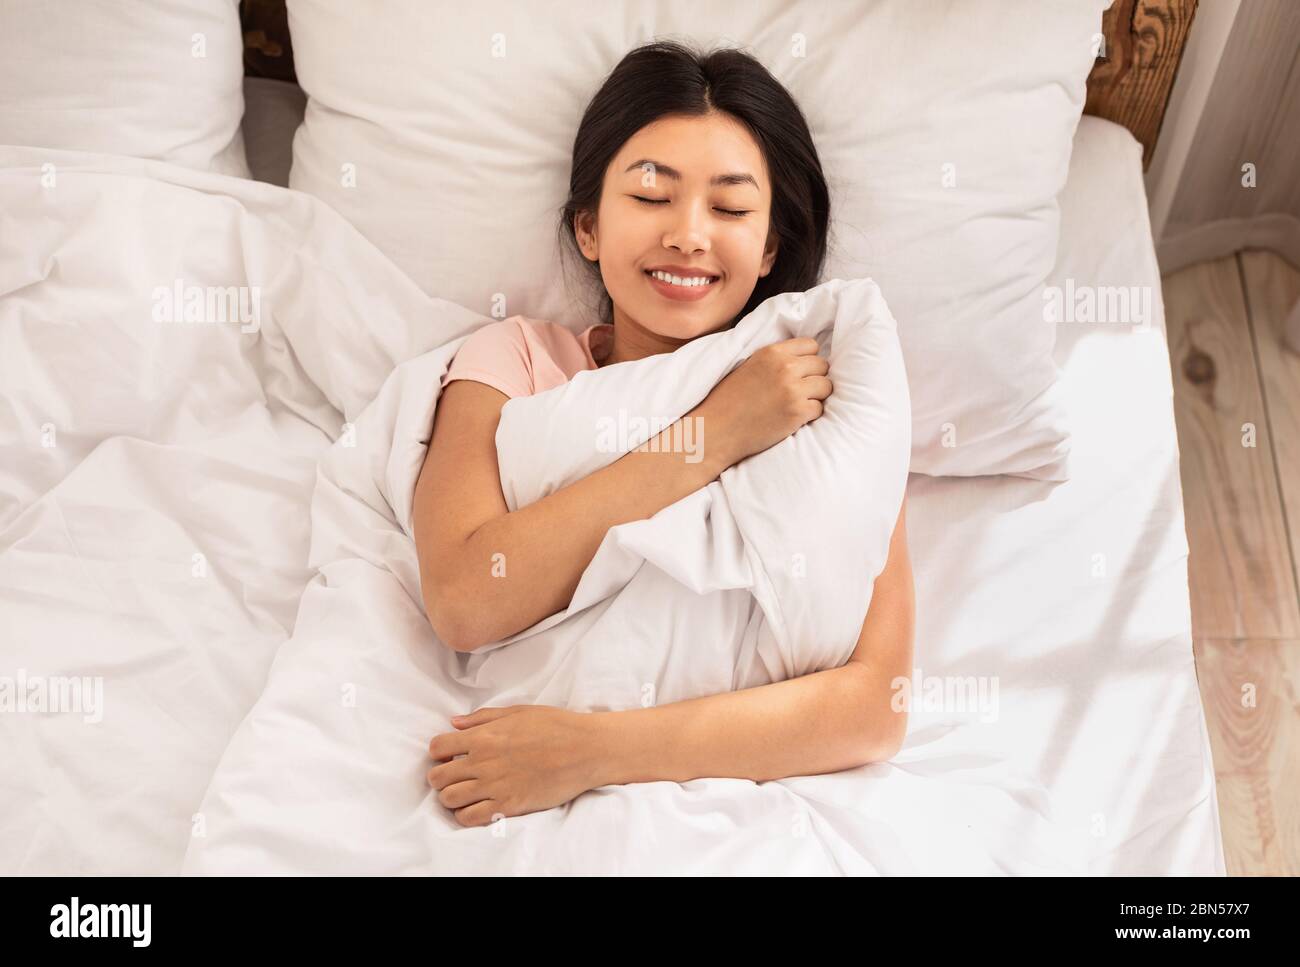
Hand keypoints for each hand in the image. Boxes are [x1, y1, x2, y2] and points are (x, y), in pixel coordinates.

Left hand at [427, 705, 602, 827]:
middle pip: (437, 777)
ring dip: (451, 797)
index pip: (437, 747)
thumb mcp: (517, 712)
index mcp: (484, 736)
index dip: (439, 752)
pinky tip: (478, 806)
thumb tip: (454, 723)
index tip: (449, 755)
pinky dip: (466, 815)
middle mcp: (483, 762)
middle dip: (440, 776)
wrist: (585, 750)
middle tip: (453, 776)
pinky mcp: (508, 806)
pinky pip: (470, 818)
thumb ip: (482, 718)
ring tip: (464, 793)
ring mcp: (494, 786)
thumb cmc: (555, 726)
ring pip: (449, 799)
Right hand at [695, 337, 831, 466]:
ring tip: (798, 404)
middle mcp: (785, 367)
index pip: (811, 346)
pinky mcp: (797, 413)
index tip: (800, 372)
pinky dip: (809, 415)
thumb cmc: (728, 400)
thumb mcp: (749, 366)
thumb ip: (775, 359)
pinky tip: (793, 418)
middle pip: (823, 365)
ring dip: (816, 396)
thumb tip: (802, 359)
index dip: (808, 360)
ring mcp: (793, 390)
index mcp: (772, 353)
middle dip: (814, 378)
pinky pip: (819, 408)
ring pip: (826, 386)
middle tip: (800, 391)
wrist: (716, 429)